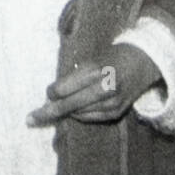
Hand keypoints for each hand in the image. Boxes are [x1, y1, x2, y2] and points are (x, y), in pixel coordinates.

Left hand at [28, 44, 162, 126]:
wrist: (144, 60)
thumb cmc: (111, 55)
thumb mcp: (91, 59)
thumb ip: (74, 76)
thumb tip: (53, 94)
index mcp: (94, 71)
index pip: (63, 89)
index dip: (51, 92)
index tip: (47, 92)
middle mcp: (104, 88)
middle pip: (68, 105)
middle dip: (47, 112)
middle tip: (29, 118)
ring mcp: (112, 103)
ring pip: (78, 114)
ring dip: (65, 113)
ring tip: (55, 109)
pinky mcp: (118, 113)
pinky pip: (91, 119)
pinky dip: (80, 116)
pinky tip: (75, 112)